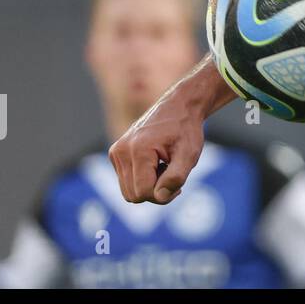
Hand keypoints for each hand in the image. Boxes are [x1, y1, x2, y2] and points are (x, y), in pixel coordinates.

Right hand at [109, 56, 228, 203]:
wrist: (179, 107)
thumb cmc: (186, 130)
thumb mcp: (189, 154)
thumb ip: (176, 177)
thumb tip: (160, 197)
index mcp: (138, 150)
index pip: (144, 193)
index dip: (165, 194)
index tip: (180, 180)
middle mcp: (120, 151)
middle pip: (134, 196)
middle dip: (155, 191)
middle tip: (172, 172)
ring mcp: (115, 152)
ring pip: (128, 192)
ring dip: (149, 186)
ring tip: (164, 167)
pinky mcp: (115, 153)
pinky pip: (126, 181)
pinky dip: (142, 179)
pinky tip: (156, 163)